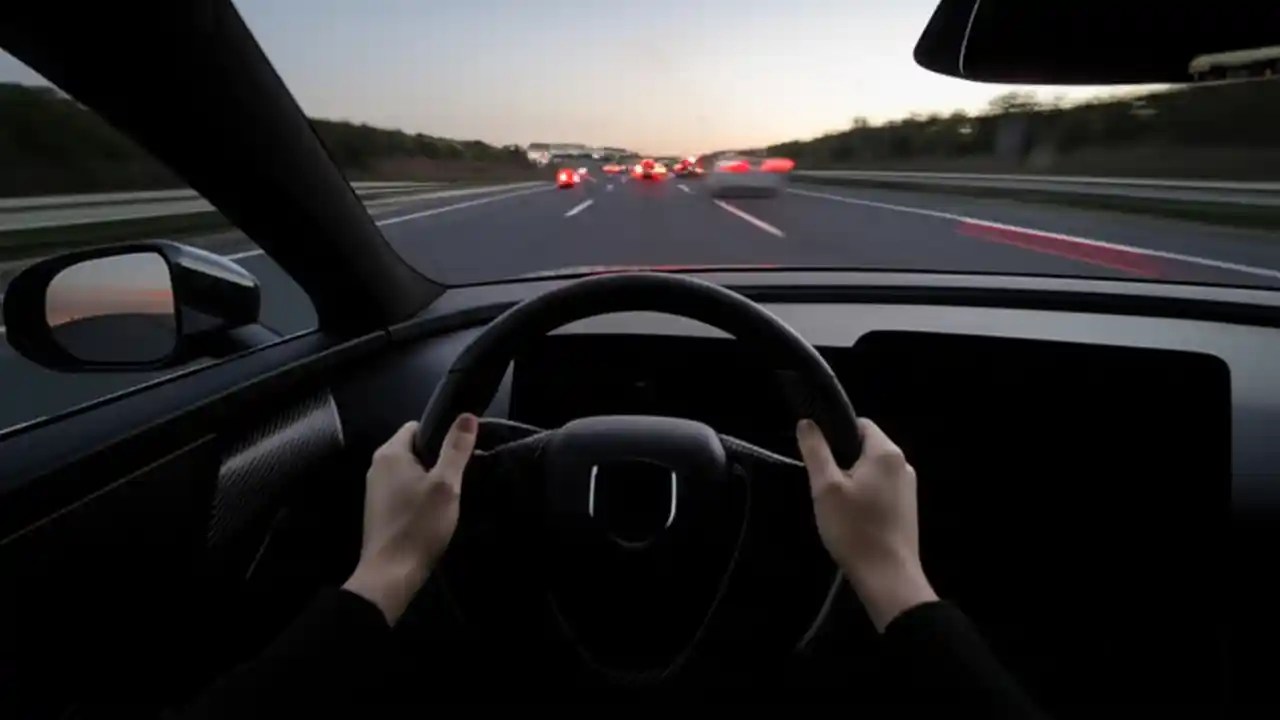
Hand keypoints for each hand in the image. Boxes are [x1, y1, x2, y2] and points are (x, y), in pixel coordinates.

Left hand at [342, 414, 476, 624]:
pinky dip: (418, 496)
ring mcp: (375, 490)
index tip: (459, 453)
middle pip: (413, 449)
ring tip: (449, 496)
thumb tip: (466, 415)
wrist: (391, 574)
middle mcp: (377, 466)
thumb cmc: (419, 525)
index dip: (441, 434)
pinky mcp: (379, 510)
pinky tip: (432, 513)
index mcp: (390, 453)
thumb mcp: (446, 485)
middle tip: (459, 476)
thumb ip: (456, 448)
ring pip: (409, 471)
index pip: (417, 426)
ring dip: (428, 479)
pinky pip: (402, 490)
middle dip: (436, 459)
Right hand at [797, 417, 937, 631]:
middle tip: (822, 485)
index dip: (836, 433)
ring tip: (835, 505)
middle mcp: (903, 465)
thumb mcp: (826, 488)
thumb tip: (807, 424)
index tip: (818, 455)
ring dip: (852, 481)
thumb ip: (815, 451)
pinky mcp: (906, 509)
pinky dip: (864, 497)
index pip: (860, 424)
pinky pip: (880, 490)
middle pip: (866, 448)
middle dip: (842, 461)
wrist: (887, 577)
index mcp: (886, 453)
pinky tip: (851, 519)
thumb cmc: (854, 530)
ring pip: (872, 471)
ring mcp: (908, 488)